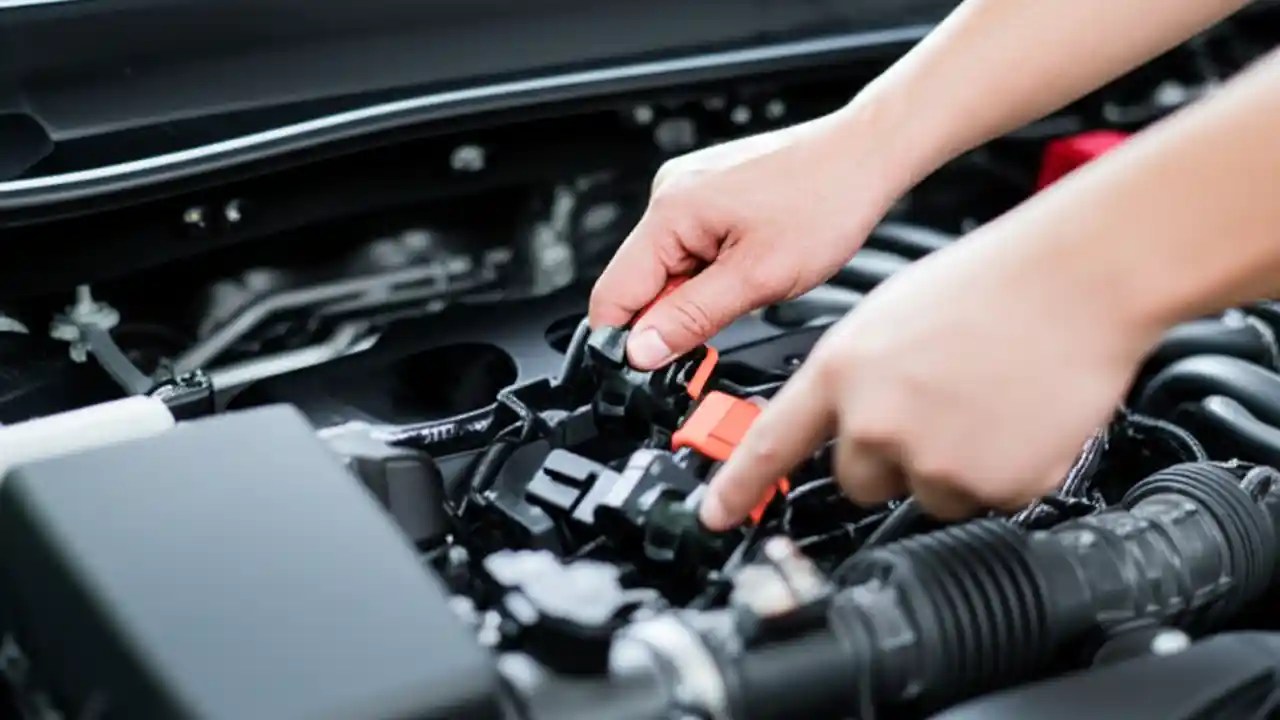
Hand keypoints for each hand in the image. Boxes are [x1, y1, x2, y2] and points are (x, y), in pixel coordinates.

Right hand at [588, 108, 904, 368]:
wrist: (866, 155)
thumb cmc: (826, 200)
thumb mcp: (757, 278)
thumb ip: (691, 318)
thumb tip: (641, 350)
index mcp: (670, 210)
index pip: (613, 294)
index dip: (626, 341)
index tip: (647, 371)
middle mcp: (670, 192)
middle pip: (640, 283)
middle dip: (673, 316)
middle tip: (722, 329)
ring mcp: (688, 189)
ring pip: (668, 268)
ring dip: (699, 293)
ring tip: (750, 282)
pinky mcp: (708, 192)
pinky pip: (690, 248)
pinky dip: (714, 271)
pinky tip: (752, 264)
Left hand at [698, 226, 1161, 527]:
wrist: (1077, 280)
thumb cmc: (990, 285)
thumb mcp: (885, 318)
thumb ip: (853, 378)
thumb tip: (845, 418)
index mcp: (841, 370)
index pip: (770, 445)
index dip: (737, 488)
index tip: (717, 515)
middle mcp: (876, 421)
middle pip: (858, 481)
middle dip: (889, 458)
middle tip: (934, 408)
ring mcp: (932, 459)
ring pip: (926, 493)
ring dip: (950, 465)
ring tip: (983, 403)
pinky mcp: (991, 486)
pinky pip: (984, 499)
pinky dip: (1001, 472)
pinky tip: (1015, 418)